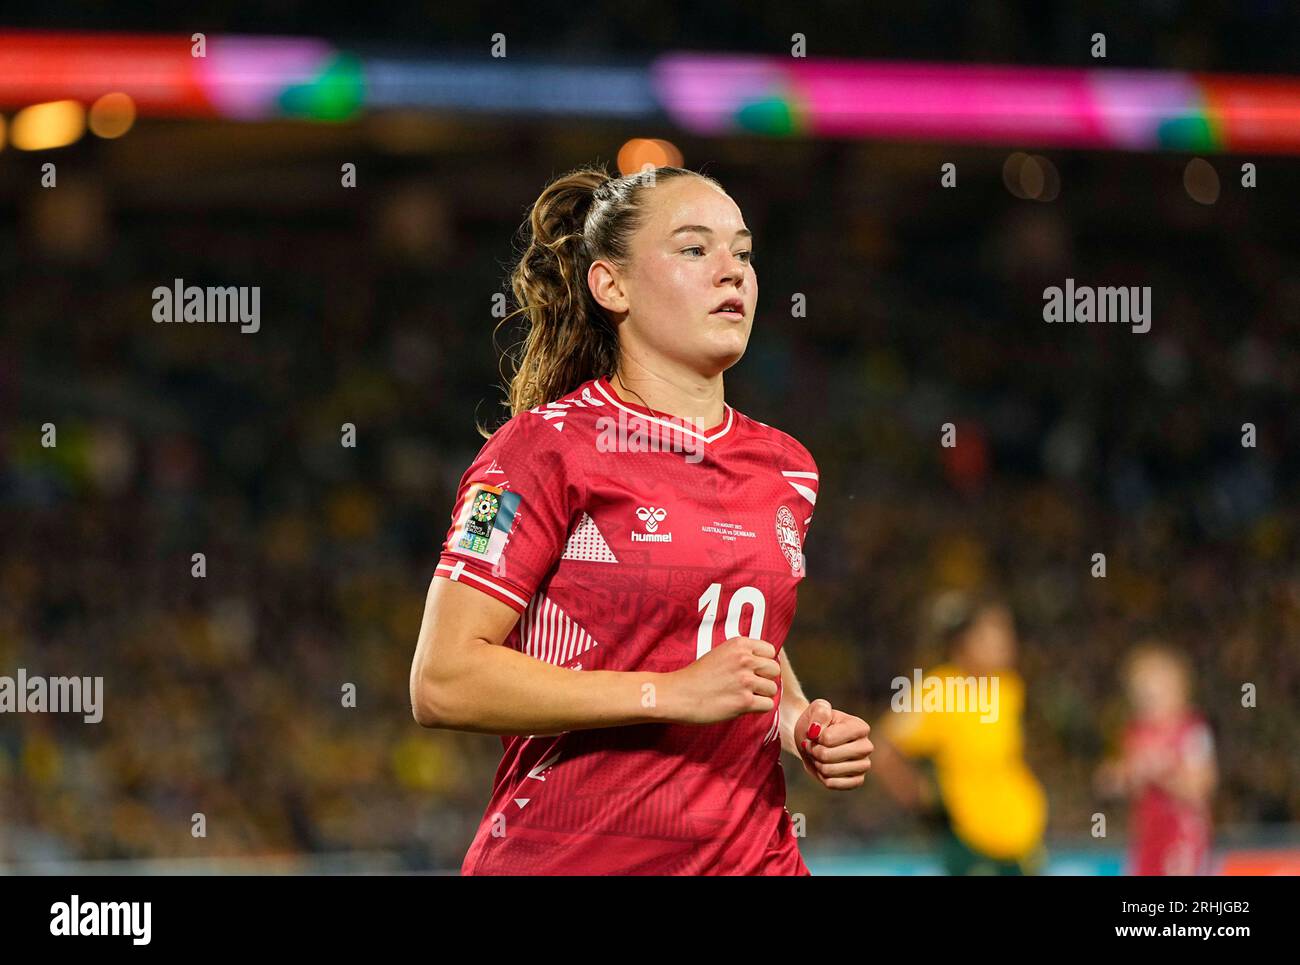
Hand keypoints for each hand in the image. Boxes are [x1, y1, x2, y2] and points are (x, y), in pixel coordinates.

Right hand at [665, 637, 780, 724]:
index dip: (763, 662)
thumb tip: (766, 662)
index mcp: (739, 644)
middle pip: (774, 669)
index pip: (770, 651)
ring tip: (743, 696)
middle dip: (764, 679)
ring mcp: (745, 680)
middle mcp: (745, 659)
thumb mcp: (720, 653)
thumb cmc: (697, 676)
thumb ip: (742, 654)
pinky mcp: (744, 701)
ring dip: (761, 695)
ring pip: (772, 688)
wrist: (678, 694)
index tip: (751, 670)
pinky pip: (768, 705)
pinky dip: (758, 708)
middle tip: (749, 686)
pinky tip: (743, 706)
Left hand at [795, 698, 872, 788]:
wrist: (814, 739)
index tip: (814, 733)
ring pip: (829, 771)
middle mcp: (866, 746)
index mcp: (860, 727)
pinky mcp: (857, 780)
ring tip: (819, 755)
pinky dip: (823, 777)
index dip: (815, 738)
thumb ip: (819, 712)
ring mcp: (864, 765)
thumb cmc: (817, 722)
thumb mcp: (817, 708)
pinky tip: (825, 768)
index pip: (828, 739)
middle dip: (814, 751)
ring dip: (817, 764)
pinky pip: (833, 784)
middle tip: (813, 745)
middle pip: (827, 756)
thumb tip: (816, 730)